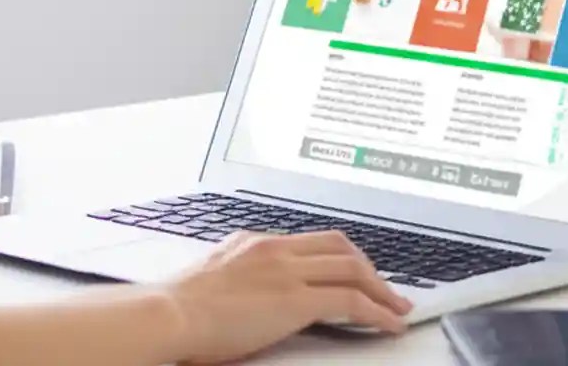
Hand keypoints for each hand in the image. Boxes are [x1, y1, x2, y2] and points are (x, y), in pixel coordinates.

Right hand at [163, 230, 412, 363]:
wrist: (170, 314)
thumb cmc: (179, 310)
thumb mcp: (212, 281)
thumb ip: (237, 281)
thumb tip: (247, 302)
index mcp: (253, 243)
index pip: (310, 242)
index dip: (340, 257)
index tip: (354, 273)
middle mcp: (274, 248)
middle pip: (339, 246)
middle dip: (368, 268)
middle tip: (385, 290)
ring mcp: (286, 270)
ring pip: (353, 268)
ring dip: (381, 289)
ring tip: (397, 309)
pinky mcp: (295, 298)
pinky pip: (351, 300)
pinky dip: (378, 312)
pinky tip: (389, 325)